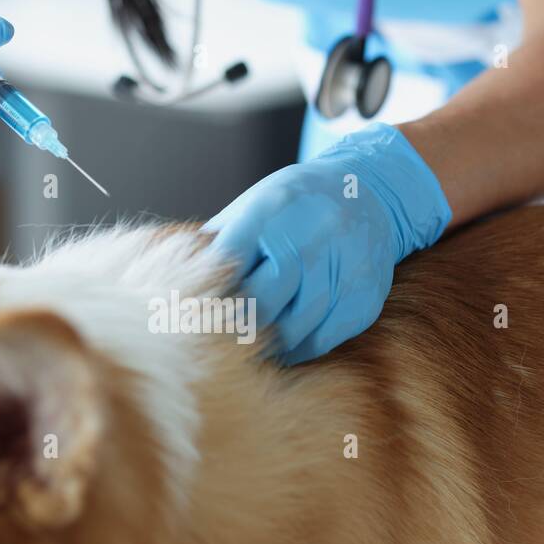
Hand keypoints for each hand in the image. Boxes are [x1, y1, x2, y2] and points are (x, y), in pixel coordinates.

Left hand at [204, 123, 449, 364]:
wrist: (369, 192)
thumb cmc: (294, 205)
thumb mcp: (254, 205)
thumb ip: (219, 243)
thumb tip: (173, 288)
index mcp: (272, 208)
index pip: (226, 264)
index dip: (207, 295)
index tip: (194, 314)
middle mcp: (312, 234)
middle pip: (259, 303)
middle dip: (234, 326)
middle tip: (216, 343)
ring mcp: (343, 267)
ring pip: (292, 328)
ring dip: (264, 345)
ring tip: (245, 350)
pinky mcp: (363, 297)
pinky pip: (321, 340)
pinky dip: (296, 350)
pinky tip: (281, 348)